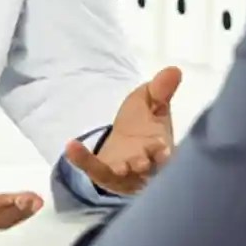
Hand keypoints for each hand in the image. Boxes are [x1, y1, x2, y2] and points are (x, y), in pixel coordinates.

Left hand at [63, 66, 181, 195]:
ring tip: (118, 166)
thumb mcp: (153, 104)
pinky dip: (81, 159)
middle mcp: (146, 166)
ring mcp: (123, 174)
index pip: (168, 155)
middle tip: (140, 163)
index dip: (166, 154)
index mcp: (162, 150)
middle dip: (144, 165)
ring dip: (120, 170)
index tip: (164, 150)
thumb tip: (174, 70)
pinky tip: (71, 147)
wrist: (124, 144)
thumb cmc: (144, 125)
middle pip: (147, 169)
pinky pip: (92, 168)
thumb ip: (161, 90)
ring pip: (122, 175)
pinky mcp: (102, 174)